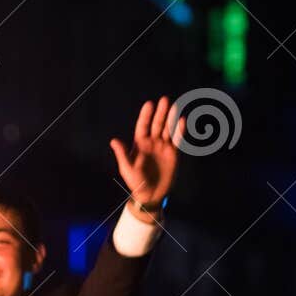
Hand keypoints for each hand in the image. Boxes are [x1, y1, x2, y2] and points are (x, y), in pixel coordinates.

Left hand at [110, 97, 184, 218]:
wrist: (150, 195)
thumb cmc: (136, 182)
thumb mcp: (127, 168)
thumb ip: (122, 154)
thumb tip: (114, 140)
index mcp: (140, 144)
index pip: (143, 126)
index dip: (146, 116)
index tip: (149, 104)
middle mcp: (152, 143)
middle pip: (157, 124)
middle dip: (160, 113)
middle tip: (164, 100)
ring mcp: (163, 147)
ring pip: (168, 129)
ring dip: (171, 118)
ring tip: (175, 106)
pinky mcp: (173, 153)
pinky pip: (177, 140)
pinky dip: (180, 131)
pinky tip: (182, 121)